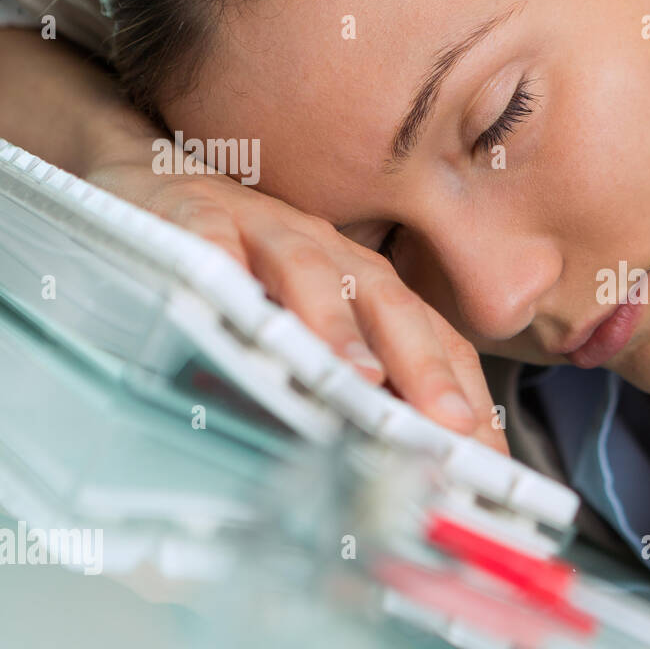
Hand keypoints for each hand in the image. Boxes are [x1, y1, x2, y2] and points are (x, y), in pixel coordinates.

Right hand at [83, 142, 508, 455]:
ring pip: (309, 272)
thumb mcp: (311, 324)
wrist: (159, 184)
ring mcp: (263, 231)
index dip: (467, 396)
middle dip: (426, 367)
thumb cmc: (247, 270)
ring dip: (338, 324)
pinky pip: (209, 239)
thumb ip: (357, 384)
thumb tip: (405, 464)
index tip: (490, 460)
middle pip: (388, 305)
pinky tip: (232, 301)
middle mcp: (329, 256)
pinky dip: (224, 264)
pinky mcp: (192, 215)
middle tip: (452, 426)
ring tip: (360, 379)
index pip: (434, 339)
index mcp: (366, 287)